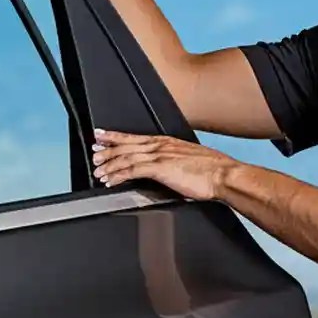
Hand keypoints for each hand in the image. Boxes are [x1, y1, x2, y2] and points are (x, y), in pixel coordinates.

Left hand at [92, 128, 241, 200]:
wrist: (224, 175)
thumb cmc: (212, 170)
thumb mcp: (189, 159)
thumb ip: (174, 161)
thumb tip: (167, 169)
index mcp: (167, 142)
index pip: (135, 137)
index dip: (116, 136)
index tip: (103, 136)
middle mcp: (160, 145)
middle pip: (126, 145)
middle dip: (107, 149)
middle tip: (94, 153)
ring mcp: (159, 155)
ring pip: (126, 156)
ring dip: (109, 164)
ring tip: (97, 171)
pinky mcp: (160, 168)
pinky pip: (132, 170)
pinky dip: (118, 175)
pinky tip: (110, 181)